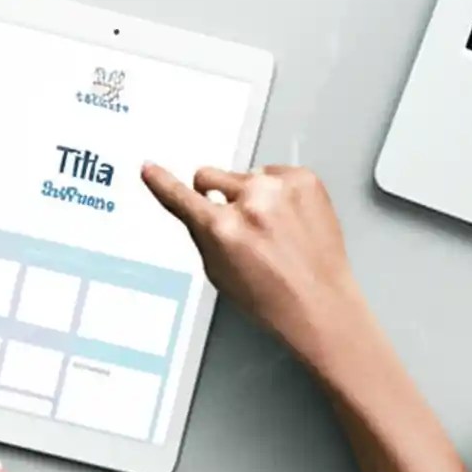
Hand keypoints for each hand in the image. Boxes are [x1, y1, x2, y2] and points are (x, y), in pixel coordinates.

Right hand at [141, 163, 363, 365]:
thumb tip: (199, 209)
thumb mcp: (218, 273)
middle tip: (238, 224)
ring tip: (274, 229)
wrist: (322, 303)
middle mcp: (251, 201)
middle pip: (211, 176)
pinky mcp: (305, 179)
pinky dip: (279, 192)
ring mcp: (281, 186)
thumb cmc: (273, 299)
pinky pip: (276, 174)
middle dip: (217, 196)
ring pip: (246, 175)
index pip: (180, 196)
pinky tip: (290, 220)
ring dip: (252, 195)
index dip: (161, 182)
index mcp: (222, 228)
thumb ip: (204, 234)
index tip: (149, 168)